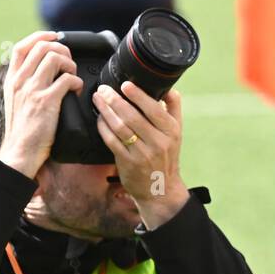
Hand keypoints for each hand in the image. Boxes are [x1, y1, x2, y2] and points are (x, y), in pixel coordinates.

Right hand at [0, 32, 82, 179]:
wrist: (19, 153)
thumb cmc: (22, 129)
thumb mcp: (16, 101)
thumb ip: (25, 84)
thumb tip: (39, 68)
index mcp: (12, 80)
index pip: (21, 47)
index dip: (40, 36)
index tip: (55, 36)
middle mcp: (20, 82)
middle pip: (42, 47)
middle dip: (62, 50)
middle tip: (69, 63)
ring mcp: (32, 91)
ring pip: (55, 58)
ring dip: (70, 64)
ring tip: (72, 76)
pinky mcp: (46, 102)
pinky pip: (67, 79)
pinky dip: (76, 81)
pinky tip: (76, 90)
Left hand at [92, 81, 190, 229]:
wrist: (160, 189)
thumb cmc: (167, 156)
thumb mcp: (177, 132)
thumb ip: (174, 108)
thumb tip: (168, 87)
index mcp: (171, 130)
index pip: (154, 109)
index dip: (138, 96)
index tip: (125, 84)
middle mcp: (158, 142)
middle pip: (133, 117)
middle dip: (115, 100)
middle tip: (103, 90)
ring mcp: (142, 153)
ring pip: (120, 128)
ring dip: (106, 111)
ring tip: (98, 100)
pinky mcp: (128, 163)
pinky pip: (112, 141)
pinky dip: (103, 128)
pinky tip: (99, 119)